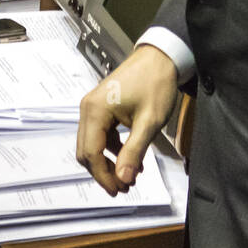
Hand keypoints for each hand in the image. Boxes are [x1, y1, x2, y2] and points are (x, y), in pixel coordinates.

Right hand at [76, 44, 177, 194]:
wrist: (161, 57)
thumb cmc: (156, 83)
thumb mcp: (149, 121)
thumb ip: (134, 151)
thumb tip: (123, 179)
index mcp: (95, 110)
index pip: (91, 153)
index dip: (103, 176)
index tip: (119, 190)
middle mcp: (87, 108)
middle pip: (86, 151)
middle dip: (103, 172)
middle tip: (124, 187)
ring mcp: (93, 106)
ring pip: (92, 144)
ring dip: (108, 162)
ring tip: (131, 176)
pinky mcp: (101, 107)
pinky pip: (100, 135)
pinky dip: (112, 149)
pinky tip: (132, 158)